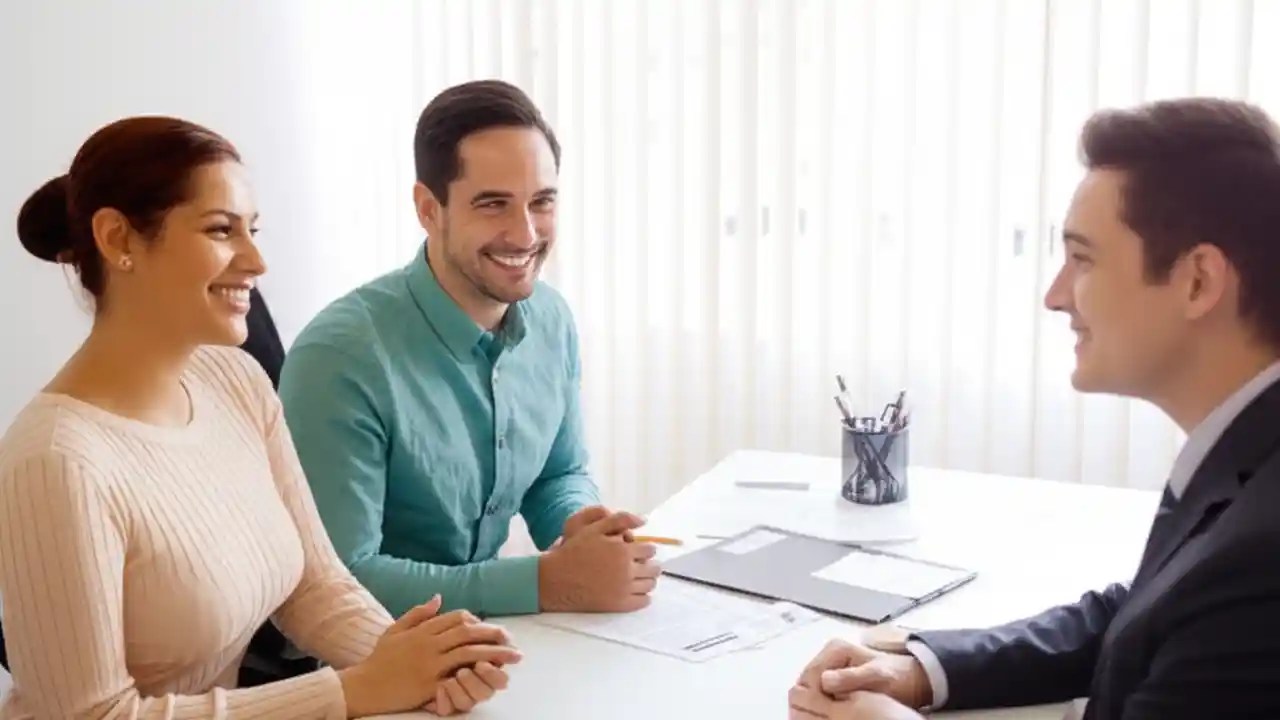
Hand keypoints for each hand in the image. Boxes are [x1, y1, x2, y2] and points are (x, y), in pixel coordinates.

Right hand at [338, 596, 521, 717]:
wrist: (364, 686)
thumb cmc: (380, 659)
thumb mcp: (395, 629)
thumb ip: (418, 613)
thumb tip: (438, 597)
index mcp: (422, 630)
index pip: (457, 618)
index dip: (476, 621)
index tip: (488, 628)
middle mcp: (428, 644)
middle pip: (467, 633)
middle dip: (493, 634)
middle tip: (511, 638)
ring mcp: (430, 664)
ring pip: (468, 653)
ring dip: (494, 653)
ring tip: (512, 655)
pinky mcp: (430, 685)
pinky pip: (458, 676)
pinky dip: (476, 674)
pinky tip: (490, 675)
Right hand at [539, 511, 658, 611]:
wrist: (557, 579)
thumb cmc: (574, 551)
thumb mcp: (594, 528)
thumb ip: (621, 520)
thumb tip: (644, 520)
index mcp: (623, 550)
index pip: (650, 550)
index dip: (647, 549)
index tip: (642, 551)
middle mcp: (627, 570)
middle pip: (653, 569)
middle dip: (651, 565)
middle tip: (645, 565)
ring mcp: (624, 589)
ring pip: (650, 585)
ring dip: (649, 580)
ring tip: (641, 577)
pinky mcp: (618, 605)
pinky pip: (642, 602)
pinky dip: (645, 596)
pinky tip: (638, 592)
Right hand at [797, 638, 930, 708]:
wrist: (909, 678)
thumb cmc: (895, 675)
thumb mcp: (876, 676)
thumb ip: (851, 677)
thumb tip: (825, 680)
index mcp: (835, 649)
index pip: (809, 674)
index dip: (813, 694)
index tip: (825, 709)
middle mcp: (829, 654)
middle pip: (806, 680)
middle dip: (813, 698)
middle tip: (825, 713)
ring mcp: (831, 665)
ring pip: (811, 687)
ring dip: (817, 700)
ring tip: (830, 712)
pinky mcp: (835, 675)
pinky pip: (820, 691)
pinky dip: (824, 701)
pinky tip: (834, 710)